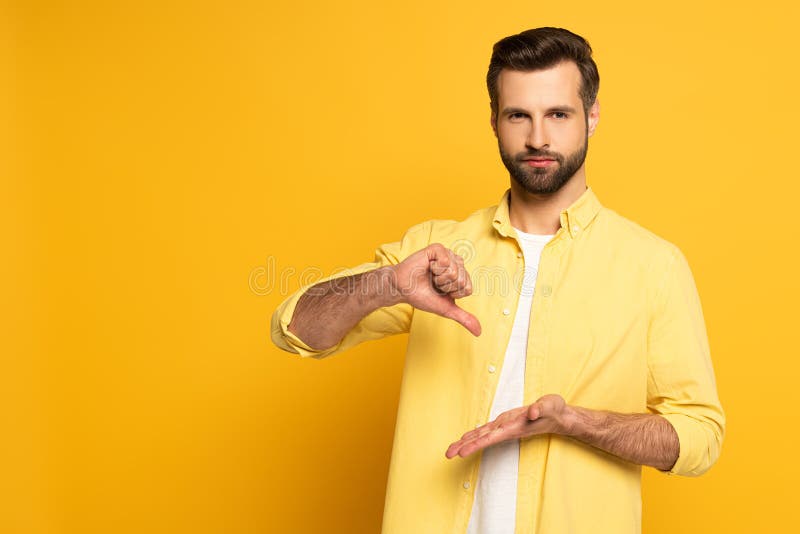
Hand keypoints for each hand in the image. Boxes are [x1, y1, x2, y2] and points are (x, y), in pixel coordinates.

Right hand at [390, 243, 480, 335]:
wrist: (403, 289)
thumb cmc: (422, 296)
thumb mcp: (446, 309)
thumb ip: (464, 318)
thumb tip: (479, 332)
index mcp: (461, 276)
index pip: (467, 288)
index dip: (453, 293)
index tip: (441, 291)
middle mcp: (456, 263)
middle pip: (462, 280)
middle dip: (445, 286)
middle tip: (434, 283)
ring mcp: (448, 255)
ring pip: (454, 271)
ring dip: (439, 278)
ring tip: (430, 275)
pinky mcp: (437, 249)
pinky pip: (446, 261)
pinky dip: (435, 269)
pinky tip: (428, 267)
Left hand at [445, 394, 573, 458]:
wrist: (558, 416)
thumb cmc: (554, 410)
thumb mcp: (550, 405)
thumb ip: (541, 409)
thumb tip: (532, 412)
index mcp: (514, 427)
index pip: (491, 438)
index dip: (476, 445)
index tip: (462, 452)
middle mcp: (506, 429)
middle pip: (482, 439)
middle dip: (465, 446)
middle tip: (448, 454)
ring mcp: (505, 427)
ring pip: (482, 436)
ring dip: (466, 442)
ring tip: (451, 450)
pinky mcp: (505, 422)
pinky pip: (486, 430)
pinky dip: (474, 434)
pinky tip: (466, 438)